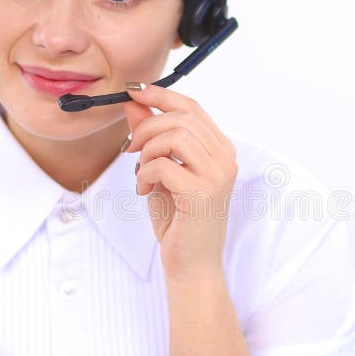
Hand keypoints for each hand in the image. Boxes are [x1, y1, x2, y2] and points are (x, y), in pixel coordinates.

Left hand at [122, 83, 237, 278]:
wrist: (191, 264)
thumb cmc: (179, 220)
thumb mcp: (160, 171)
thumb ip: (151, 137)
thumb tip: (134, 104)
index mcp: (220, 150)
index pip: (192, 107)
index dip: (160, 94)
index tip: (133, 91)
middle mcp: (225, 159)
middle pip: (181, 118)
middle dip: (146, 127)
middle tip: (130, 148)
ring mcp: (217, 175)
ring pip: (173, 137)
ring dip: (146, 152)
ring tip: (141, 173)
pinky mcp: (203, 192)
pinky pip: (163, 165)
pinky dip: (144, 175)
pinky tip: (144, 191)